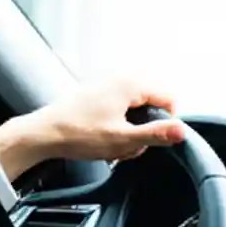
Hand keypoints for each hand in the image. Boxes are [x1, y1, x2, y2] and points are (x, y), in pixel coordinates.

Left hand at [0, 80, 185, 181]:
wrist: (43, 134)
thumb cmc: (78, 134)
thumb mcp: (121, 139)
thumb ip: (154, 134)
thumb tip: (181, 131)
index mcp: (129, 84)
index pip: (168, 98)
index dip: (166, 122)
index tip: (153, 139)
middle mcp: (119, 79)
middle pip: (151, 106)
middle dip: (144, 130)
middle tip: (128, 146)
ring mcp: (106, 87)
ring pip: (134, 112)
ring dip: (129, 132)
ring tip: (112, 146)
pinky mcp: (96, 97)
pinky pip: (118, 113)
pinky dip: (116, 129)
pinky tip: (102, 142)